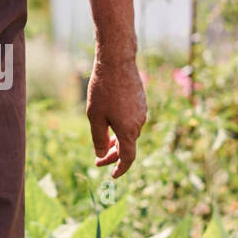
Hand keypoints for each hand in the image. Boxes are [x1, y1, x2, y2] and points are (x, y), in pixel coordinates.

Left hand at [86, 55, 146, 177]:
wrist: (117, 62)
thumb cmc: (103, 89)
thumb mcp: (95, 116)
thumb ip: (98, 138)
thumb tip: (101, 155)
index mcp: (128, 130)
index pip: (128, 158)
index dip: (120, 169)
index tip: (112, 175)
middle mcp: (139, 123)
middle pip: (128, 146)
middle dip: (113, 155)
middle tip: (98, 160)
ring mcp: (142, 112)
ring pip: (130, 133)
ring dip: (117, 140)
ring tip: (103, 141)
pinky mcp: (141, 102)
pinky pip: (132, 121)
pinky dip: (122, 127)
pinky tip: (111, 122)